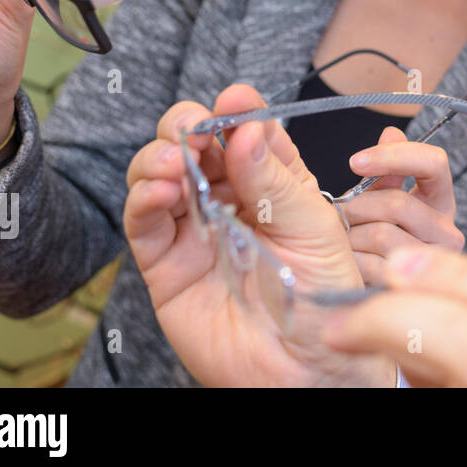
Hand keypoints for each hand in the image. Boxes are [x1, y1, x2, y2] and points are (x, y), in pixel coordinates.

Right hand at [123, 83, 394, 387]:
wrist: (306, 368)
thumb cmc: (324, 297)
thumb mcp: (314, 228)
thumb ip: (275, 180)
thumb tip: (245, 129)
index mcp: (275, 181)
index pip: (247, 131)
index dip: (237, 110)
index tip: (234, 99)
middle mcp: (231, 199)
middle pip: (194, 144)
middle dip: (188, 126)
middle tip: (194, 129)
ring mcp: (195, 230)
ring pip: (160, 174)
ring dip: (160, 157)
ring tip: (177, 162)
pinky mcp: (166, 264)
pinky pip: (142, 223)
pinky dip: (143, 198)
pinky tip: (161, 190)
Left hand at [342, 127, 464, 284]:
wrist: (371, 297)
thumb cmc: (373, 243)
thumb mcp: (378, 202)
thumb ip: (385, 171)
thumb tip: (391, 132)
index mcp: (440, 201)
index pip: (434, 162)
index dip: (393, 156)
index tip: (355, 162)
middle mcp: (447, 231)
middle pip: (399, 202)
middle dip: (358, 206)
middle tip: (337, 214)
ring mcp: (435, 264)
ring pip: (383, 235)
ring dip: (351, 237)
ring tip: (343, 243)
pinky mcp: (417, 291)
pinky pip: (374, 266)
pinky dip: (352, 262)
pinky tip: (349, 265)